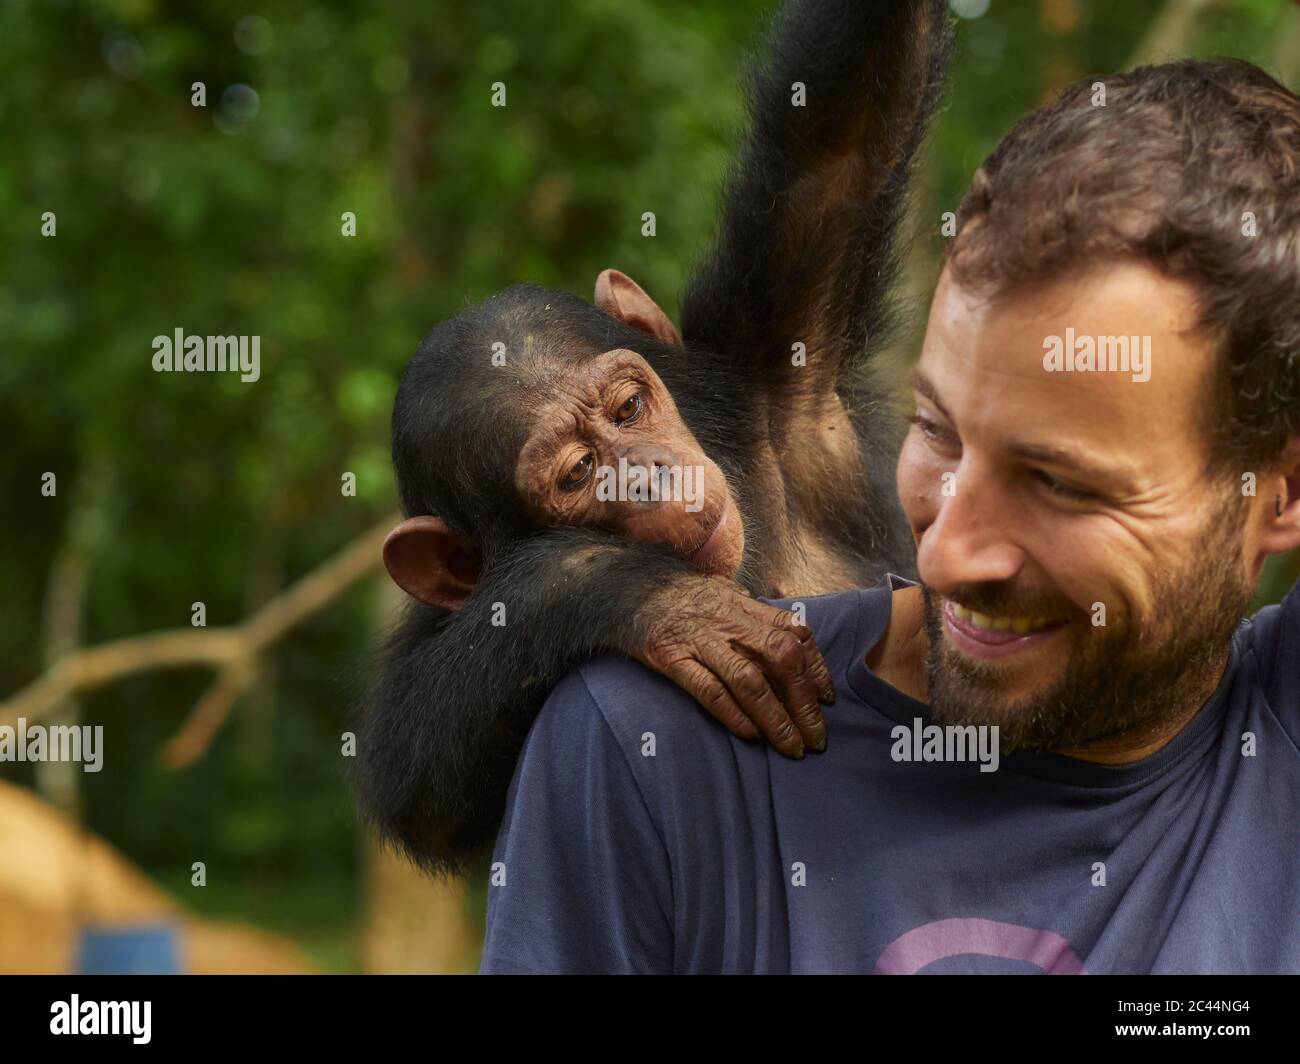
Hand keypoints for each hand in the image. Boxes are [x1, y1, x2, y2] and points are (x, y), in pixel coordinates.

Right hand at [632, 575, 834, 757]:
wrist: (629, 589)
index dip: (817, 669)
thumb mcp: (725, 595)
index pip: (796, 634)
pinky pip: (709, 690)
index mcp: (746, 607)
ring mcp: (700, 639)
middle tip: (816, 737)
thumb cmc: (683, 599)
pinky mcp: (671, 658)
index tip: (828, 700)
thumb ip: (757, 614)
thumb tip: (794, 635)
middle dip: (803, 701)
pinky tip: (750, 734)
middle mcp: (729, 622)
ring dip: (775, 717)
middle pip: (780, 659)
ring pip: (749, 680)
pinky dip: (733, 714)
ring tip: (790, 745)